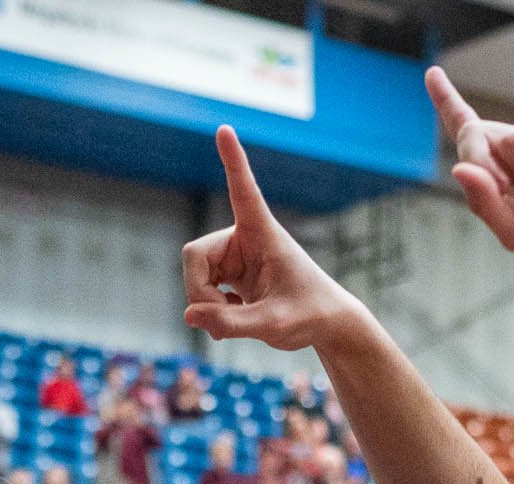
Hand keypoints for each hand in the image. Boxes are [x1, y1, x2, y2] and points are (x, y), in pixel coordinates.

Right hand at [180, 128, 364, 352]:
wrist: (325, 325)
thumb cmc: (309, 316)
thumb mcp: (274, 325)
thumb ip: (231, 324)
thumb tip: (189, 316)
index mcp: (263, 233)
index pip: (244, 191)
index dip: (233, 162)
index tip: (224, 128)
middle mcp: (244, 237)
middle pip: (194, 255)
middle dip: (199, 291)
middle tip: (218, 321)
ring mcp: (235, 255)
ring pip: (195, 274)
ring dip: (205, 304)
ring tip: (231, 324)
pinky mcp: (231, 273)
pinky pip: (201, 288)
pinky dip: (208, 310)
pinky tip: (228, 322)